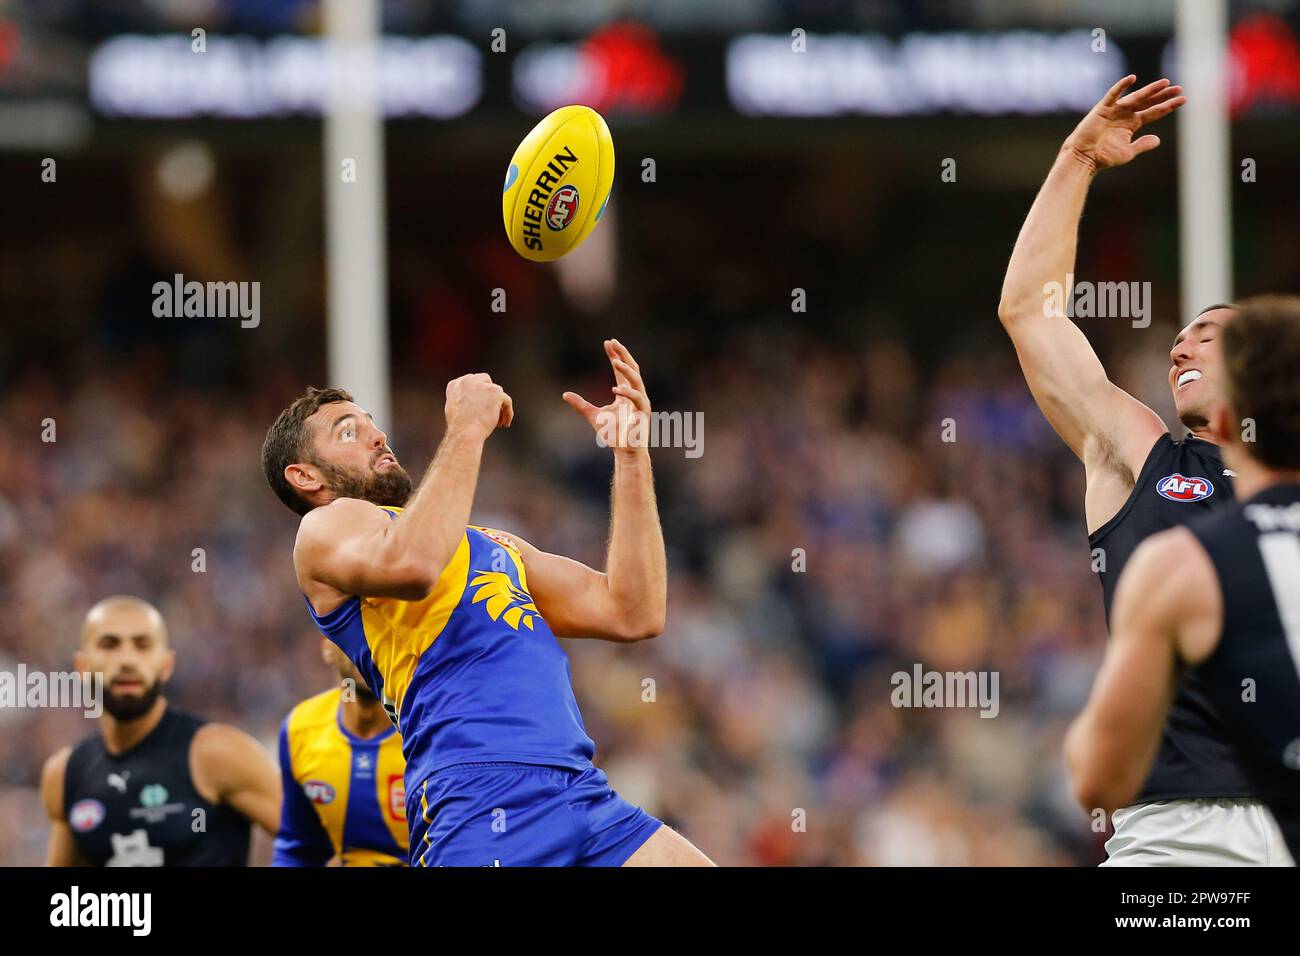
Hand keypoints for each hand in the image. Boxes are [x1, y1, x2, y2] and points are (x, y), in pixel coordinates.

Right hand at [445, 372, 512, 437]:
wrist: (465, 433)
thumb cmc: (460, 427)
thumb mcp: (454, 409)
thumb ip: (463, 399)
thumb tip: (474, 400)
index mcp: (456, 384)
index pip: (471, 381)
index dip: (479, 392)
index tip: (482, 403)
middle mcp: (468, 380)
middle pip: (485, 380)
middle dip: (489, 392)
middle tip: (491, 407)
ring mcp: (482, 385)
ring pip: (497, 391)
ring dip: (498, 405)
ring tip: (497, 421)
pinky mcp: (496, 392)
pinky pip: (506, 401)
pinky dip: (508, 412)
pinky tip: (505, 423)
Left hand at [563, 339, 651, 453]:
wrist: (625, 452)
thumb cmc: (613, 436)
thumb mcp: (593, 416)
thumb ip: (580, 405)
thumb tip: (565, 394)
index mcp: (625, 393)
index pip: (621, 370)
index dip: (615, 355)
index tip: (608, 343)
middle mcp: (635, 395)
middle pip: (632, 369)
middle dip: (623, 355)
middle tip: (613, 343)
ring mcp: (641, 402)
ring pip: (637, 380)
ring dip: (627, 370)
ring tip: (615, 361)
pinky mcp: (644, 412)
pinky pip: (637, 398)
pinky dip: (627, 392)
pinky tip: (614, 388)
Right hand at [1062, 75, 1185, 170]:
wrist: (1084, 157)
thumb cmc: (1103, 157)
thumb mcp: (1128, 152)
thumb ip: (1142, 145)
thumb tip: (1158, 140)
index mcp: (1132, 124)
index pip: (1153, 112)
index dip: (1168, 106)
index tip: (1183, 99)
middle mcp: (1125, 114)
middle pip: (1148, 102)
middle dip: (1163, 95)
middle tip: (1179, 88)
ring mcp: (1115, 110)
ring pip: (1136, 97)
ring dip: (1150, 90)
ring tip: (1165, 83)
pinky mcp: (1102, 108)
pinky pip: (1113, 95)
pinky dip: (1121, 86)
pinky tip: (1132, 78)